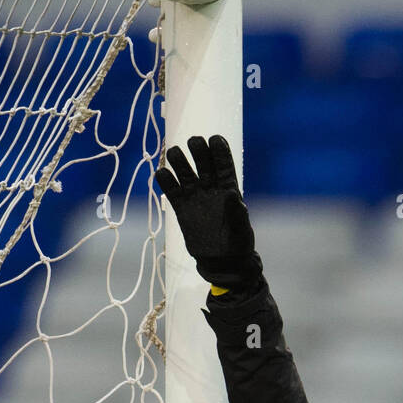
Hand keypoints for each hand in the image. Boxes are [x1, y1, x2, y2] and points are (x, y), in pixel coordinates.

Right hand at [154, 134, 262, 290]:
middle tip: (194, 142)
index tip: (215, 140)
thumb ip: (237, 212)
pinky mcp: (182, 208)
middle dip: (199, 151)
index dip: (220, 151)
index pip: (224, 165)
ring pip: (185, 173)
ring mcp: (195, 197)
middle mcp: (211, 188)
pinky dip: (166, 182)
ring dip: (179, 161)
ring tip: (174, 152)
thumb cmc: (237, 244)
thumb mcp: (241, 229)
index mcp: (229, 188)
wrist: (221, 262)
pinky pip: (172, 191)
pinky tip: (161, 173)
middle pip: (203, 163)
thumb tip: (232, 195)